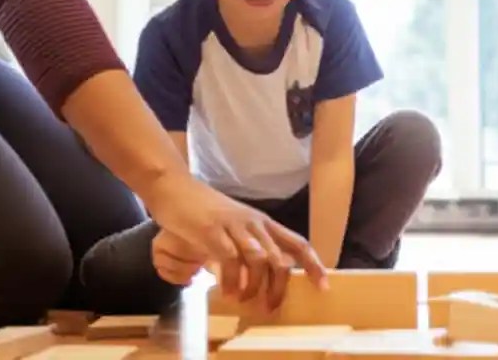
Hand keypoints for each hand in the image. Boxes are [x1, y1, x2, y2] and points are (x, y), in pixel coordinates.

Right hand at [143, 173, 326, 303]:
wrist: (175, 188)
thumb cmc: (204, 211)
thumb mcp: (234, 227)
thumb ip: (248, 246)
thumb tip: (258, 277)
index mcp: (263, 223)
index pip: (297, 243)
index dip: (312, 265)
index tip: (323, 286)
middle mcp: (254, 223)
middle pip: (280, 259)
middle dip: (278, 288)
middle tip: (269, 308)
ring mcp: (234, 226)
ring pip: (259, 260)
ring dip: (255, 286)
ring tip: (245, 301)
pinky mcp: (213, 230)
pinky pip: (231, 259)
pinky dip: (232, 280)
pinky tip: (227, 292)